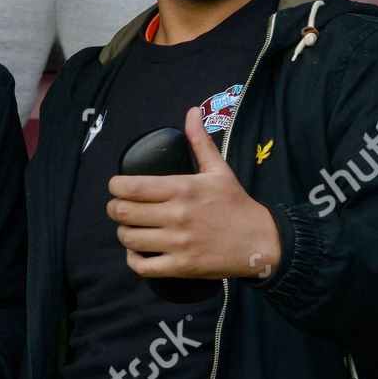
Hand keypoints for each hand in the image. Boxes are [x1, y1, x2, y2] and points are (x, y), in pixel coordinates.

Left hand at [107, 107, 281, 280]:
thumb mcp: (219, 170)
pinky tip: (139, 250)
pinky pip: (141, 266)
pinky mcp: (181, 266)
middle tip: (121, 207)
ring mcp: (178, 243)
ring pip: (128, 238)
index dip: (115, 186)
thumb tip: (192, 112)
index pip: (130, 187)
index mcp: (182, 189)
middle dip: (115, 208)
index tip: (119, 187)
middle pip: (121, 212)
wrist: (262, 242)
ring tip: (132, 227)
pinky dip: (133, 259)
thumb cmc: (237, 204)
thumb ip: (200, 141)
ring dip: (124, 232)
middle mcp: (177, 215)